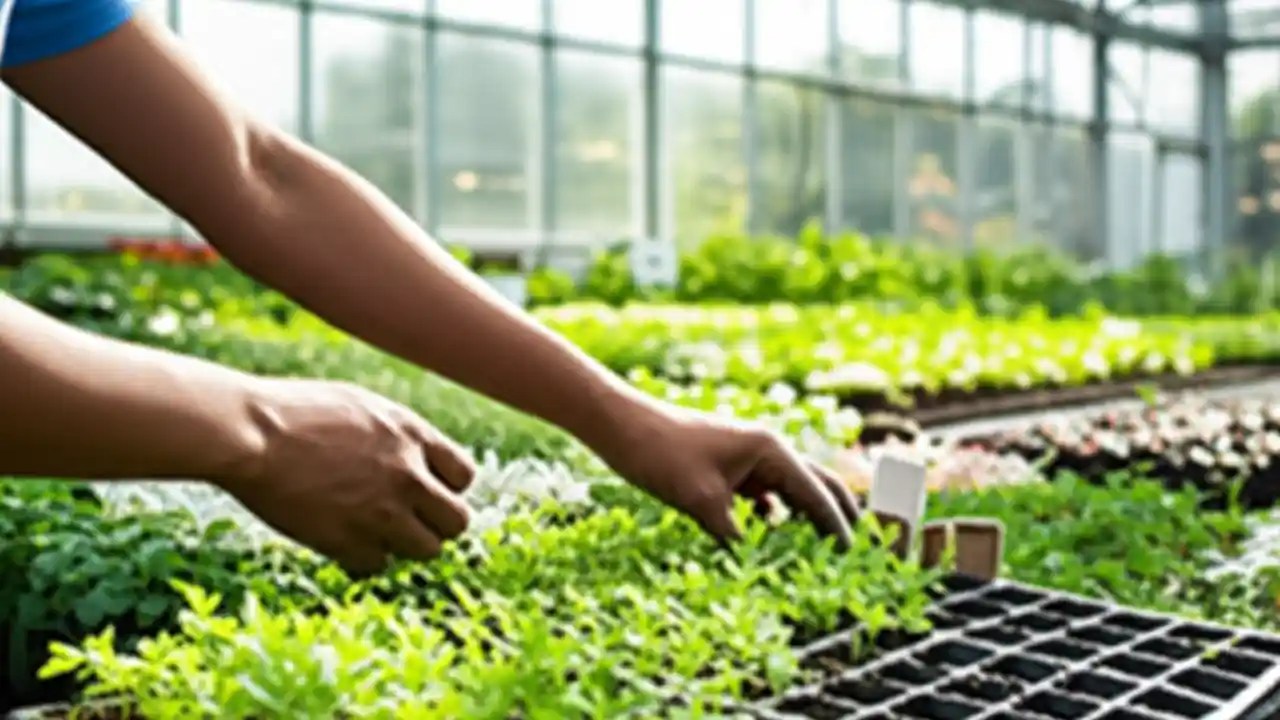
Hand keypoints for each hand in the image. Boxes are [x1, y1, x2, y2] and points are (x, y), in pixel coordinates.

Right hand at [218, 377, 475, 574]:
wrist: (249, 434)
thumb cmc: (294, 412)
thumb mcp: (359, 406)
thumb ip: (397, 435)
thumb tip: (420, 458)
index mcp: (412, 435)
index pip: (464, 477)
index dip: (446, 487)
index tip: (423, 490)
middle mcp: (407, 475)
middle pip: (457, 522)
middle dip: (436, 523)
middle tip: (409, 520)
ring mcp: (381, 512)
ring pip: (427, 550)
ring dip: (405, 544)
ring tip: (374, 530)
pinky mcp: (349, 542)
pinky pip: (378, 565)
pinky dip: (364, 558)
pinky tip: (342, 541)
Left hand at [597, 401, 859, 547]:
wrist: (623, 426)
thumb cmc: (663, 455)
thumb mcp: (702, 503)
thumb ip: (735, 537)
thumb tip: (757, 567)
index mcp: (770, 449)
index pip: (815, 493)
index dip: (836, 527)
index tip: (854, 556)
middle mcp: (767, 449)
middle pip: (814, 485)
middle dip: (835, 516)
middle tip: (855, 551)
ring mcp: (748, 457)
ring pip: (788, 491)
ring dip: (804, 518)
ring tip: (820, 551)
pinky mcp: (729, 467)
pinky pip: (762, 494)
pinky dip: (772, 516)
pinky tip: (771, 537)